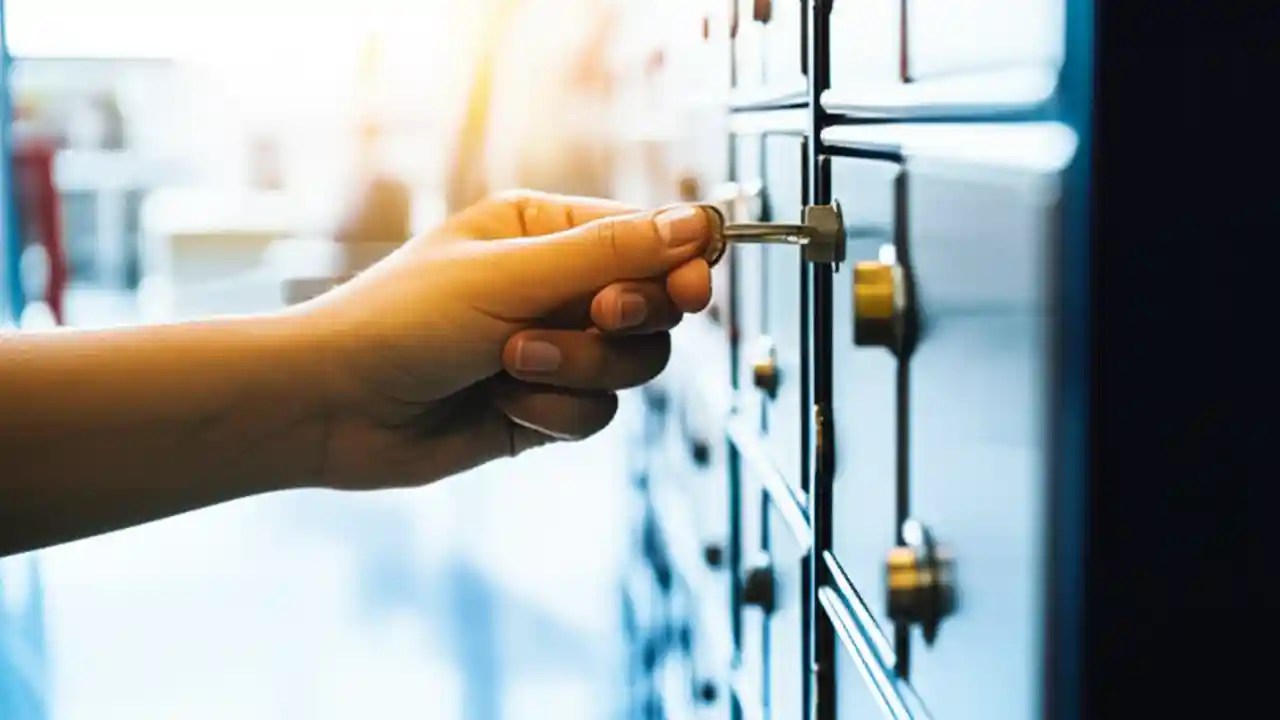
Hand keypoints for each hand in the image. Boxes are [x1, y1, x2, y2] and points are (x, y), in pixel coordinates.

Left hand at [295, 191, 715, 489]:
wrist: (333, 407)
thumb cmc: (399, 321)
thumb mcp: (509, 276)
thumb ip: (609, 253)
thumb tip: (696, 223)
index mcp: (545, 231)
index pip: (647, 239)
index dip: (680, 264)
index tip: (692, 290)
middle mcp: (556, 287)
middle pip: (654, 307)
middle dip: (623, 321)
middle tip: (593, 317)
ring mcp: (554, 350)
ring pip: (631, 366)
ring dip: (579, 370)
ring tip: (512, 365)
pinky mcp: (545, 406)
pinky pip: (598, 413)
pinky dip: (555, 412)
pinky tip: (500, 404)